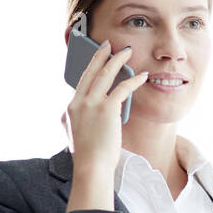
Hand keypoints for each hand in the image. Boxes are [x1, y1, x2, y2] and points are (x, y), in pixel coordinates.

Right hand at [61, 39, 151, 209]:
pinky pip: (122, 88)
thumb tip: (85, 109)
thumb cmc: (88, 156)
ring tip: (125, 52)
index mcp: (70, 107)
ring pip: (105, 74)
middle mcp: (78, 102)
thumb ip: (78, 119)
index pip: (81, 82)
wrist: (91, 167)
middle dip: (100, 55)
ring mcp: (91, 104)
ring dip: (116, 60)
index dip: (89, 67)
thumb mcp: (76, 134)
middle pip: (90, 72)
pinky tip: (142, 76)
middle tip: (108, 45)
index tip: (95, 57)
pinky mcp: (106, 109)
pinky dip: (133, 80)